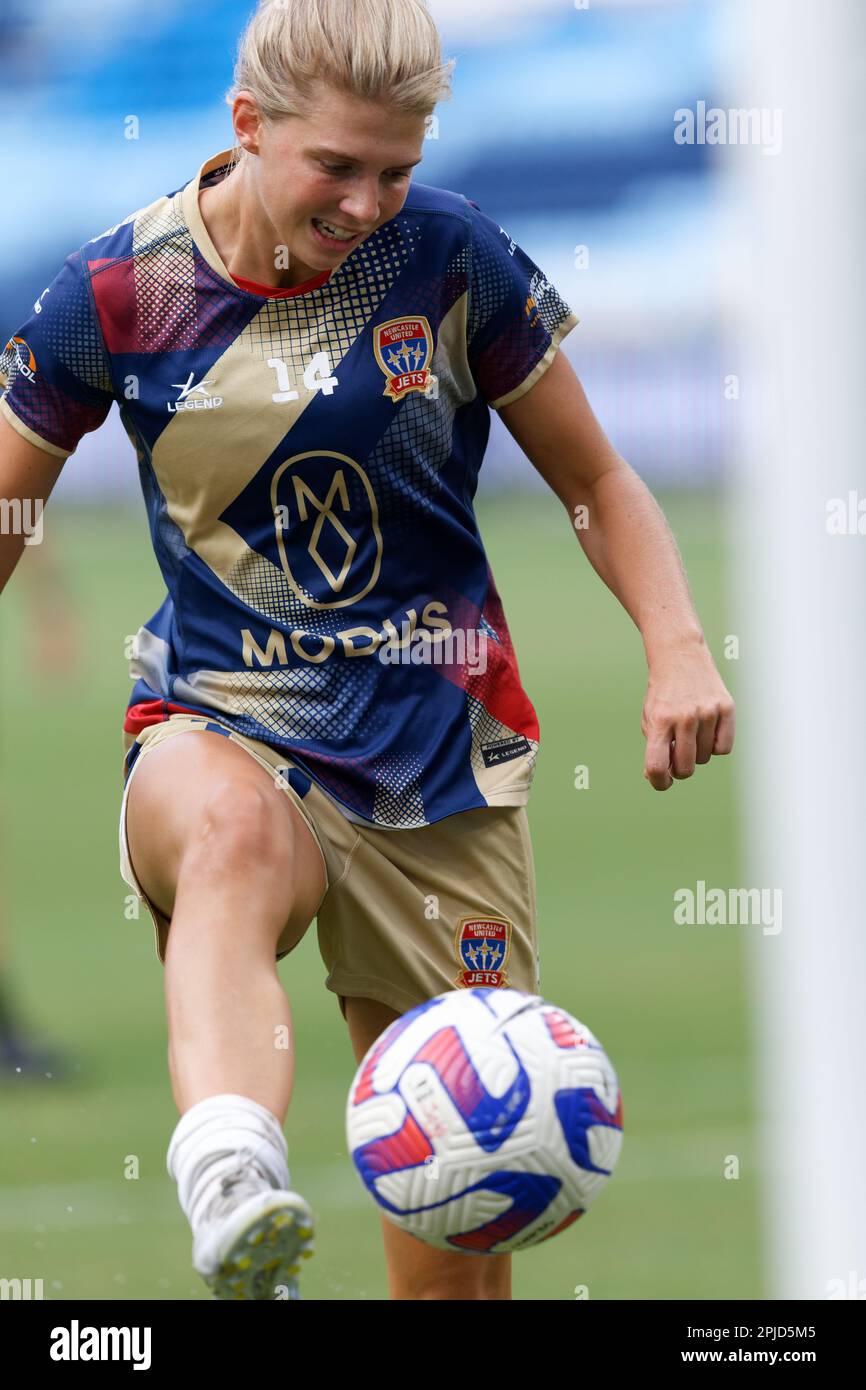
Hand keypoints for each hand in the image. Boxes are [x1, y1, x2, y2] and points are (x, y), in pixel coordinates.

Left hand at [641, 641, 734, 789]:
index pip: (657, 766)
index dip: (659, 782)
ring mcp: (707, 712)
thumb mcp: (651, 717)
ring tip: (691, 733)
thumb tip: (657, 777)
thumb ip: (654, 747)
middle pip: (685, 768)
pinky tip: (707, 732)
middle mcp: (685, 717)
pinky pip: (723, 748)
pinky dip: (716, 746)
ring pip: (705, 758)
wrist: (680, 655)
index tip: (662, 781)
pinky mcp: (726, 708)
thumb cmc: (663, 694)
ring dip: (697, 753)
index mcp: (660, 720)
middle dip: (679, 769)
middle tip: (677, 756)